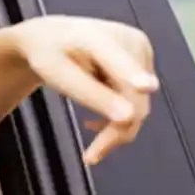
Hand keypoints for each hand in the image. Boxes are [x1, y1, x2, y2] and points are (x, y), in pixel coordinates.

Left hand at [11, 15, 157, 164]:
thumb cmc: (48, 55)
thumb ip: (91, 95)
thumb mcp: (58, 75)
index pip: (118, 59)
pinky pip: (137, 101)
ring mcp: (141, 53)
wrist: (53, 38)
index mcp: (98, 37)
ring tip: (91, 148)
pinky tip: (95, 124)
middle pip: (134, 96)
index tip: (146, 87)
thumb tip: (130, 117)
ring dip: (117, 129)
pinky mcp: (143, 65)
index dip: (133, 74)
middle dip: (115, 130)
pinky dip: (119, 118)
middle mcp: (130, 41)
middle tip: (91, 157)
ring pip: (139, 104)